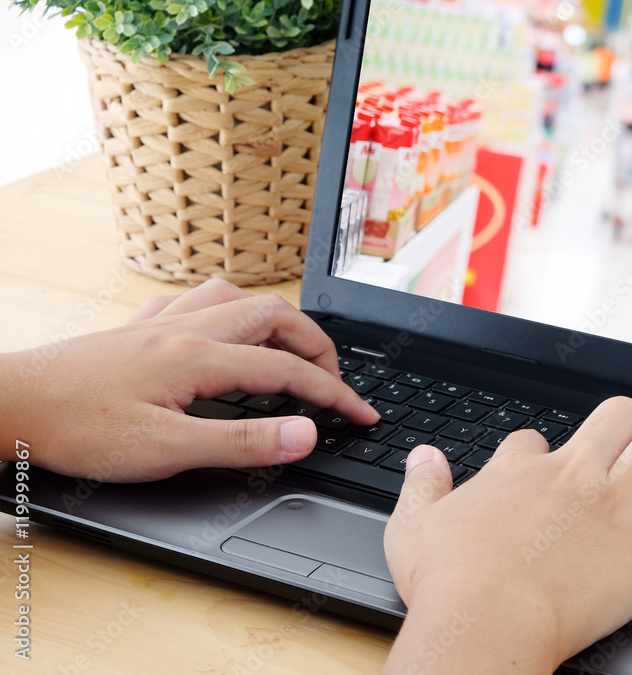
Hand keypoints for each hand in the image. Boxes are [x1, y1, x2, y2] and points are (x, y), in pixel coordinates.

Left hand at [0, 279, 378, 481]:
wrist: (8, 404)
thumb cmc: (77, 428)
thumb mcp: (167, 450)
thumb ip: (243, 442)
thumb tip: (306, 434)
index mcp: (201, 356)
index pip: (290, 368)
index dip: (334, 393)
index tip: (362, 414)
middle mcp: (188, 328)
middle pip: (276, 316)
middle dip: (317, 346)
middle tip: (332, 382)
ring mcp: (163, 323)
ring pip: (239, 298)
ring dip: (278, 319)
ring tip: (291, 349)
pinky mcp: (139, 329)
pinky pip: (197, 300)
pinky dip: (229, 310)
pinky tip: (222, 328)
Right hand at [382, 397, 631, 673]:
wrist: (485, 624)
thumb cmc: (448, 583)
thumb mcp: (412, 525)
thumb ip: (422, 484)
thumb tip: (424, 457)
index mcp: (521, 470)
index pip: (537, 439)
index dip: (540, 460)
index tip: (539, 486)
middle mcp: (575, 475)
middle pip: (618, 414)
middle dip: (621, 434)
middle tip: (615, 468)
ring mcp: (616, 506)